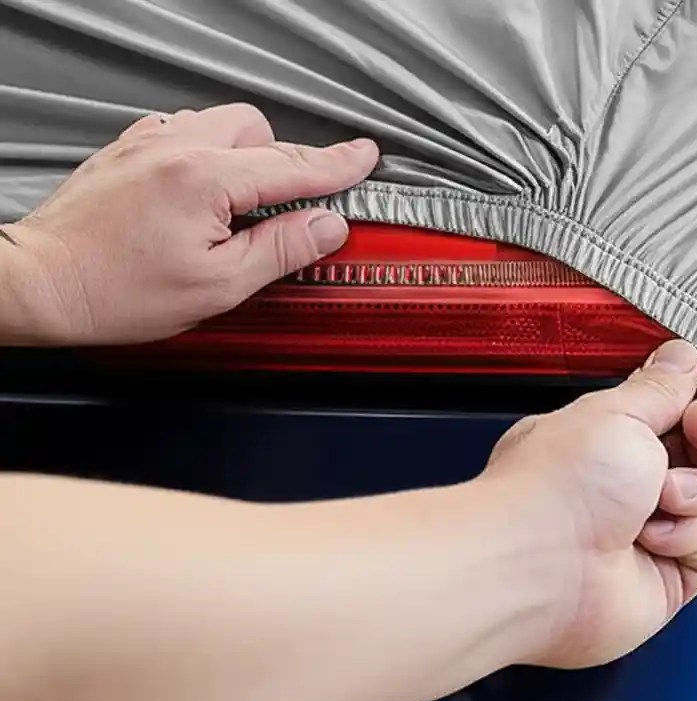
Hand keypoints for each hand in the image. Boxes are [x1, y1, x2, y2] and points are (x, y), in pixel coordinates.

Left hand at [0, 103, 378, 344]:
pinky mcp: (126, 151)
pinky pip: (183, 130)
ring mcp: (147, 144)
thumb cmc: (115, 291)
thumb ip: (280, 250)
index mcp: (205, 179)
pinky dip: (207, 152)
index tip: (365, 157)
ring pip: (221, 123)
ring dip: (246, 154)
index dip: (337, 164)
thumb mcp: (217, 286)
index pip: (292, 165)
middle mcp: (176, 147)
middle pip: (259, 131)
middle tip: (299, 205)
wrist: (41, 285)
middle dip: (287, 163)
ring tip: (245, 202)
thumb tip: (327, 227)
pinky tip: (204, 189)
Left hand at [481, 339, 696, 668]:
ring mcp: (652, 529)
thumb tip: (682, 357)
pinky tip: (651, 538)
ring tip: (661, 495)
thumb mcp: (618, 411)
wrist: (541, 563)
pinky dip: (687, 537)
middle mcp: (633, 483)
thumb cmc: (559, 485)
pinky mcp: (668, 573)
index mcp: (613, 437)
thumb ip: (661, 386)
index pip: (679, 412)